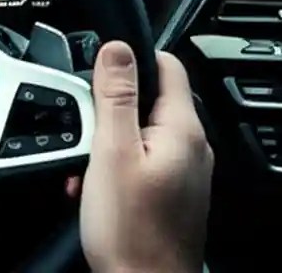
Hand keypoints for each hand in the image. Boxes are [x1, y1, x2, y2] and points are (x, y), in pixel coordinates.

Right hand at [66, 42, 212, 272]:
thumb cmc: (131, 232)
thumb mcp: (112, 152)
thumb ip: (116, 97)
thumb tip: (118, 48)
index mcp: (182, 129)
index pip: (167, 65)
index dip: (131, 60)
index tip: (101, 75)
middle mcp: (192, 148)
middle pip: (149, 100)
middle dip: (111, 111)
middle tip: (88, 135)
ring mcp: (185, 173)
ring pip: (142, 134)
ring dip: (109, 144)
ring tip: (89, 170)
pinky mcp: (173, 194)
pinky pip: (143, 163)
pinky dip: (118, 168)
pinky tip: (98, 190)